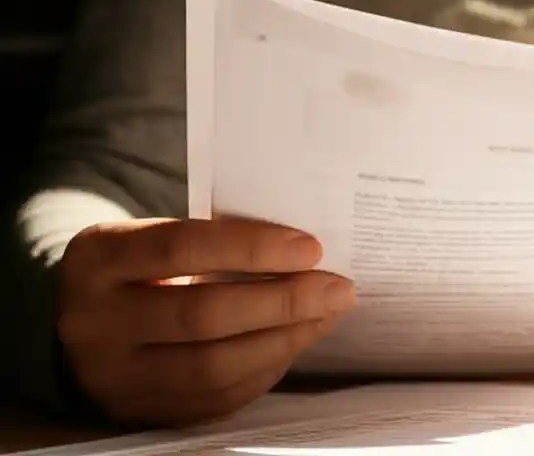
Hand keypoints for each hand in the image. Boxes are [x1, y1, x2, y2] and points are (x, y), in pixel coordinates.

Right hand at [57, 218, 355, 424]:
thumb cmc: (143, 265)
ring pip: (212, 366)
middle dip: (283, 302)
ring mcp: (112, 375)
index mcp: (98, 258)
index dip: (252, 248)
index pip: (182, 248)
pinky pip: (216, 398)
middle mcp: (94, 321)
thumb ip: (215, 240)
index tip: (311, 248)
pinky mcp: (139, 410)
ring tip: (326, 316)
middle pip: (202, 315)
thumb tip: (306, 254)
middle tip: (339, 289)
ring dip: (284, 340)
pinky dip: (265, 369)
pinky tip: (295, 342)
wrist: (83, 320)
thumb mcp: (156, 236)